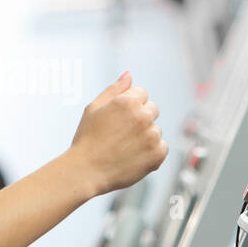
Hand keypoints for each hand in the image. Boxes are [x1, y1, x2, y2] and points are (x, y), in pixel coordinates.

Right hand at [69, 71, 167, 197]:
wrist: (85, 171)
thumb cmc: (87, 139)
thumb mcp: (93, 108)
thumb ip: (114, 89)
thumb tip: (129, 75)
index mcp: (128, 101)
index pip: (141, 93)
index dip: (129, 106)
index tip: (118, 119)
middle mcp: (143, 116)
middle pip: (152, 109)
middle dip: (140, 118)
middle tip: (121, 134)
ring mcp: (152, 136)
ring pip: (156, 130)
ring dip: (146, 136)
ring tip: (125, 148)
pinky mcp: (157, 154)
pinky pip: (162, 147)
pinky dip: (151, 153)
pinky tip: (133, 157)